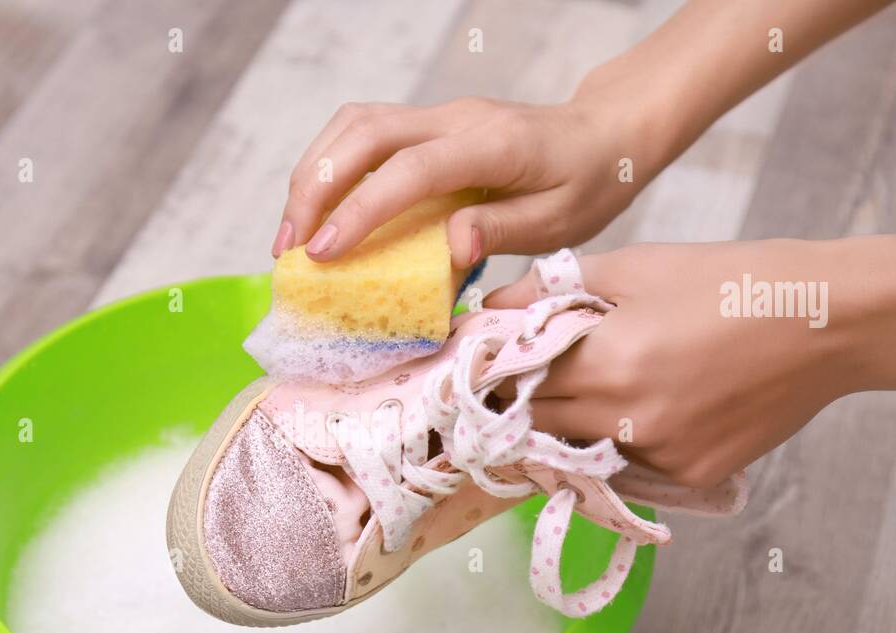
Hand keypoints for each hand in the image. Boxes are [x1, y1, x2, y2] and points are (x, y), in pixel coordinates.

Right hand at [272, 96, 654, 267]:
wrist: (605, 132)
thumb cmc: (589, 180)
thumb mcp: (563, 218)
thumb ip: (505, 230)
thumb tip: (451, 246)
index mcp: (492, 145)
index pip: (411, 170)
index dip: (362, 210)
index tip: (325, 254)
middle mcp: (455, 119)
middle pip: (362, 134)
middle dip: (314, 190)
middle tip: (289, 250)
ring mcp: (437, 116)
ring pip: (352, 127)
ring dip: (312, 176)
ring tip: (293, 235)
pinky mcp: (426, 126)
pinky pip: (363, 137)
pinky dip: (330, 170)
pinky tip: (320, 213)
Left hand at [486, 241, 860, 487]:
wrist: (830, 320)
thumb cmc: (732, 279)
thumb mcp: (637, 266)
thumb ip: (551, 288)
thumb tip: (487, 307)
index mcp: (608, 362)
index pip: (517, 384)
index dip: (497, 374)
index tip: (487, 365)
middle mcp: (628, 419)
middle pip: (540, 425)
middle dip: (525, 403)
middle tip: (528, 378)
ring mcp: (663, 454)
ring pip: (583, 450)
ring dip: (573, 425)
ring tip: (599, 386)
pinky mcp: (693, 475)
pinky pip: (633, 465)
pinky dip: (625, 439)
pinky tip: (650, 404)